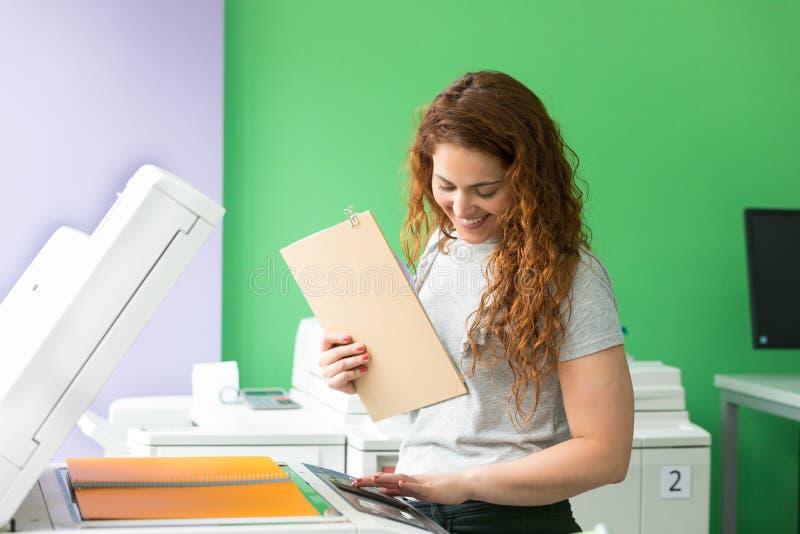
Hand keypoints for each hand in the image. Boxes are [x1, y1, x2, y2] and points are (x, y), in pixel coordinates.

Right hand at [319, 332, 369, 393]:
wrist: (351, 383)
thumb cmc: (350, 362)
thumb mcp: (348, 352)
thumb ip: (350, 344)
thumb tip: (360, 340)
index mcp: (324, 349)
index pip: (326, 338)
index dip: (336, 337)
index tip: (349, 338)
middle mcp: (322, 360)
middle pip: (336, 352)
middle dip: (351, 349)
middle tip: (362, 347)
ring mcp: (326, 373)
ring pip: (341, 364)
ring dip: (356, 360)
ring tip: (366, 357)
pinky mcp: (331, 383)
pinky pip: (344, 376)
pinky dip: (356, 372)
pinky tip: (364, 369)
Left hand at [353, 471, 470, 504]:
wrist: (462, 483)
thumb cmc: (442, 487)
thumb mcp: (417, 491)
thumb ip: (401, 490)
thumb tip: (384, 491)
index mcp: (408, 482)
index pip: (386, 482)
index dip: (371, 482)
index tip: (356, 482)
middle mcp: (412, 480)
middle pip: (389, 479)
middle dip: (372, 480)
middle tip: (356, 481)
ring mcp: (422, 483)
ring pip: (401, 480)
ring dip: (387, 479)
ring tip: (374, 479)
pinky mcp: (431, 488)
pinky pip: (419, 487)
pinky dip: (409, 484)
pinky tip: (401, 483)